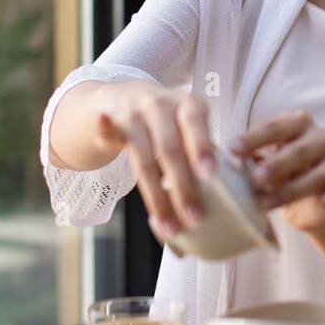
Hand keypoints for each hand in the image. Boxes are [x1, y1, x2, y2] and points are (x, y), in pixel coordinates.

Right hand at [94, 81, 216, 255]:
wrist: (123, 97)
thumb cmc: (167, 123)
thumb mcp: (187, 128)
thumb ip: (201, 154)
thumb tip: (223, 200)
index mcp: (188, 105)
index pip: (196, 124)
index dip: (202, 148)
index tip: (210, 173)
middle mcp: (160, 105)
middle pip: (170, 149)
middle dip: (183, 186)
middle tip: (194, 217)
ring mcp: (133, 114)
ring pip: (144, 159)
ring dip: (156, 197)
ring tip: (169, 227)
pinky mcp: (110, 123)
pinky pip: (108, 133)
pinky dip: (105, 131)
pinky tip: (101, 131)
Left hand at [230, 109, 324, 233]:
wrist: (305, 196)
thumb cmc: (276, 169)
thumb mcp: (263, 160)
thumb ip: (251, 160)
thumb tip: (224, 164)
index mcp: (297, 122)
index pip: (275, 127)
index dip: (254, 138)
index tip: (232, 150)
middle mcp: (320, 136)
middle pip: (299, 149)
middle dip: (276, 164)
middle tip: (254, 177)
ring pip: (317, 174)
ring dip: (292, 189)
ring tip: (266, 203)